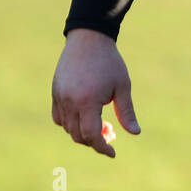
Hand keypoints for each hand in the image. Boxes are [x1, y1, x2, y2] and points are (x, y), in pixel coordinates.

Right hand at [51, 28, 140, 156]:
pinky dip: (70, 123)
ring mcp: (59, 97)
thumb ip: (126, 112)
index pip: (91, 135)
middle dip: (95, 141)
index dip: (102, 147)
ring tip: (101, 122)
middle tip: (110, 133)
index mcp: (88, 101)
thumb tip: (135, 133)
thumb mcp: (122, 86)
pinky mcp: (55, 92)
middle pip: (78, 135)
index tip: (112, 152)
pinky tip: (85, 116)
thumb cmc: (110, 62)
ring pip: (67, 128)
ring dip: (83, 132)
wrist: (89, 39)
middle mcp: (70, 102)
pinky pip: (59, 117)